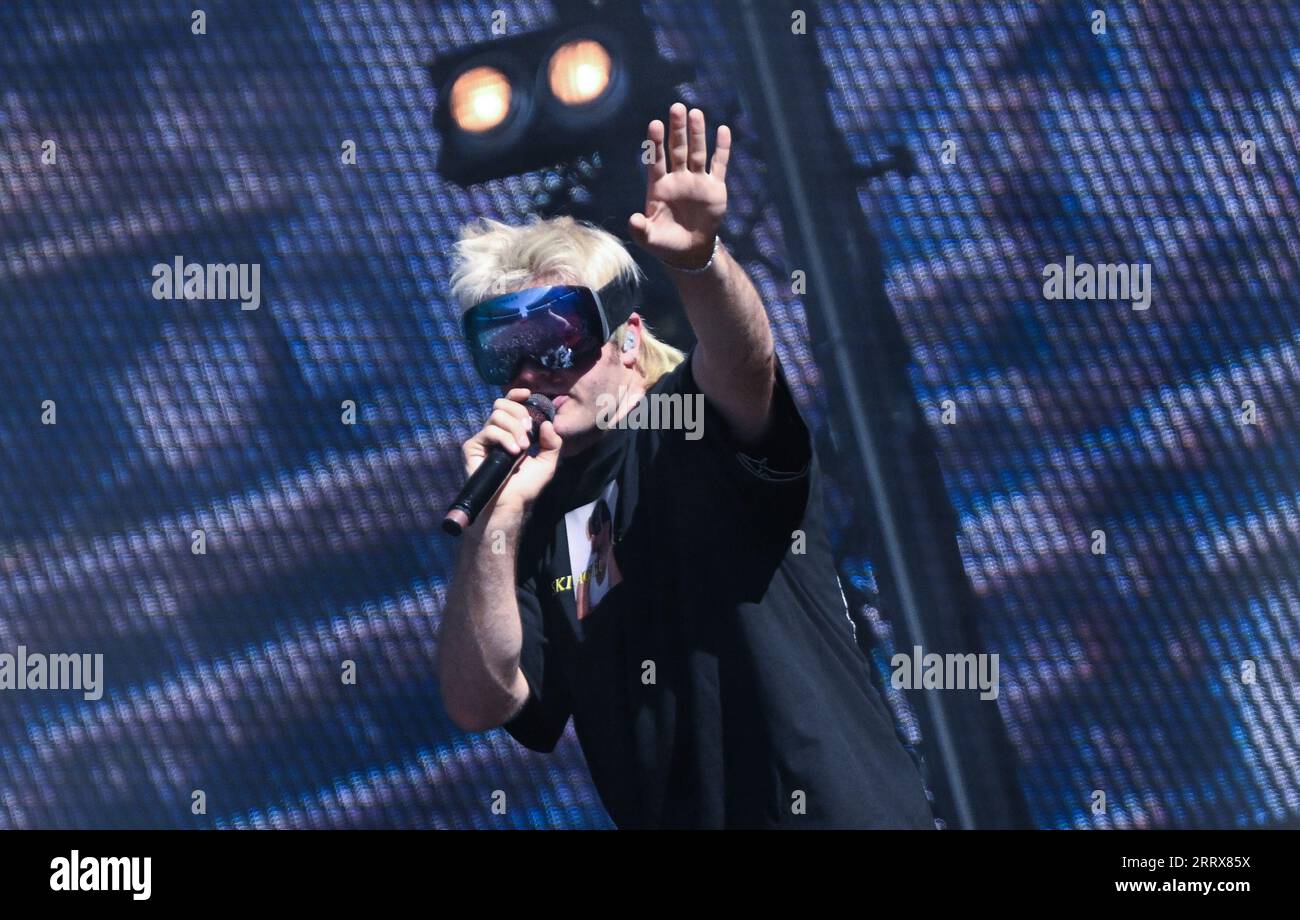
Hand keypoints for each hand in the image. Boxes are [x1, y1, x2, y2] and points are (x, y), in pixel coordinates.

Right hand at [460, 388, 561, 516]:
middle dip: (519, 414)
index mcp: (511, 431)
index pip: (509, 404)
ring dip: (515, 429)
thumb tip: (547, 423)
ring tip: (523, 449)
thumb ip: (552, 442)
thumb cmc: (526, 486)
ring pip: (497, 415)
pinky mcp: (473, 446)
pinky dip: (504, 439)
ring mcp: (484, 439)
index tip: (528, 394)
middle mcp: (496, 432)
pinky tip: (513, 453)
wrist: (510, 504)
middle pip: (502, 405)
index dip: (516, 395)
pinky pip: (489, 430)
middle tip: (529, 433)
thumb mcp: (547, 462)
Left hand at [628, 102, 729, 269]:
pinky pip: (719, 164)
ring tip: (696, 113)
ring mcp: (696, 180)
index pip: (656, 160)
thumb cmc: (664, 243)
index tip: (655, 124)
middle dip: (677, 130)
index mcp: (659, 186)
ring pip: (697, 152)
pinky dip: (722, 148)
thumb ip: (640, 229)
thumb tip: (633, 220)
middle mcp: (677, 178)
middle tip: (677, 107)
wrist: (690, 251)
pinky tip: (723, 130)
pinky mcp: (714, 187)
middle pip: (677, 149)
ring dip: (697, 133)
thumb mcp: (649, 239)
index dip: (656, 143)